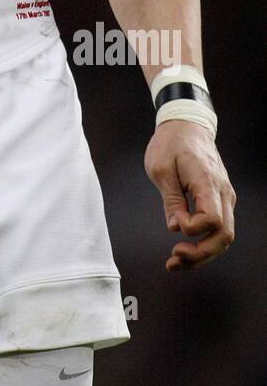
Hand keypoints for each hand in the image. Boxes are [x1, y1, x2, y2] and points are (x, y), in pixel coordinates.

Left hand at [144, 120, 235, 271]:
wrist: (186, 124)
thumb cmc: (170, 143)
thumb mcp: (160, 168)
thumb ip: (171, 200)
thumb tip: (176, 228)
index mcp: (207, 181)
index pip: (212, 218)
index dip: (194, 228)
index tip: (175, 220)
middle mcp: (222, 191)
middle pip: (224, 234)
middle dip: (200, 254)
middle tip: (173, 260)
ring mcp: (225, 196)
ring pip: (224, 235)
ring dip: (203, 254)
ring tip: (175, 262)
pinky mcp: (220, 199)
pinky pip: (219, 227)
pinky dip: (204, 242)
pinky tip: (185, 250)